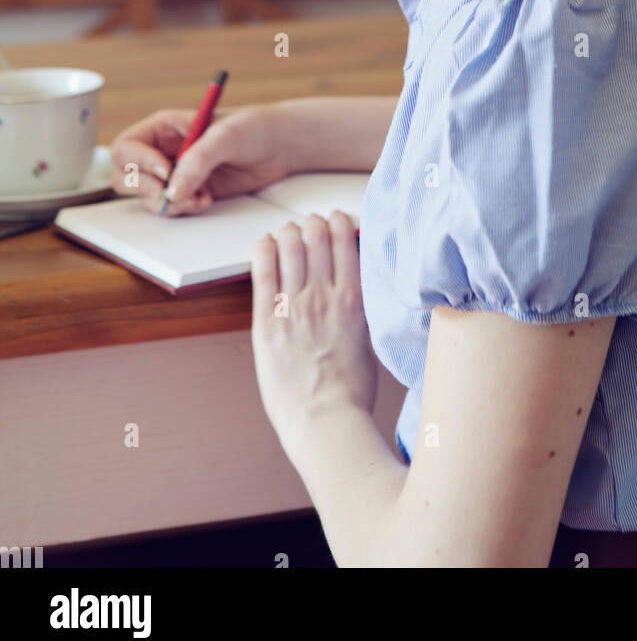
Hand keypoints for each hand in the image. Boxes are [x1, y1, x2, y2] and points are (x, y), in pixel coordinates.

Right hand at [108, 104, 295, 215]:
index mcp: (163, 127)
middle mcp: (162, 151)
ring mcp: (174, 174)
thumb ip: (198, 160)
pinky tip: (206, 200)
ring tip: (199, 197)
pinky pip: (169, 208)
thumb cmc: (254, 127)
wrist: (281, 146)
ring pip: (145, 197)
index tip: (165, 171)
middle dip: (145, 189)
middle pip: (125, 175)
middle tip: (171, 193)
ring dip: (167, 204)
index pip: (126, 148)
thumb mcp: (227, 136)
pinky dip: (182, 210)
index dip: (138, 163)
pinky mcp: (189, 192)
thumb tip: (172, 190)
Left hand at [250, 212, 378, 451]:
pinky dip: (264, 250)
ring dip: (288, 232)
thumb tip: (355, 294)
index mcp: (354, 299)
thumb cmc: (351, 392)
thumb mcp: (369, 341)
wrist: (326, 421)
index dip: (339, 223)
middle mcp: (324, 294)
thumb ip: (359, 312)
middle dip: (312, 224)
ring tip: (287, 232)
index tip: (336, 219)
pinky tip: (265, 242)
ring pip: (289, 247)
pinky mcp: (267, 320)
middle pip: (316, 238)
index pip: (345, 242)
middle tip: (309, 224)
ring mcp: (294, 305)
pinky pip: (263, 272)